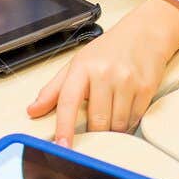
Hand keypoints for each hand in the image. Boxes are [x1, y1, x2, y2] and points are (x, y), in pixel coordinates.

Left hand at [28, 0, 178, 143]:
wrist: (145, 32)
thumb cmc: (109, 49)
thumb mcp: (77, 64)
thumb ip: (53, 90)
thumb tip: (32, 110)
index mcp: (82, 68)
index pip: (68, 102)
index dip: (64, 127)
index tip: (62, 147)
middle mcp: (104, 73)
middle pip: (97, 121)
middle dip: (95, 132)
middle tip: (95, 125)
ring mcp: (127, 81)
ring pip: (118, 124)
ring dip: (114, 128)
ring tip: (113, 112)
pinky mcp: (146, 87)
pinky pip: (135, 118)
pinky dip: (129, 121)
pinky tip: (127, 107)